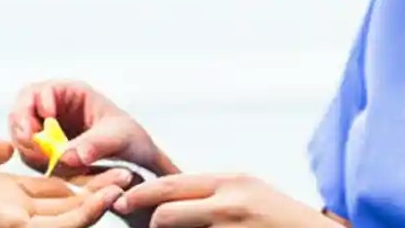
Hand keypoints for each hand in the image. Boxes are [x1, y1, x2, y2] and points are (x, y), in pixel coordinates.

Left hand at [0, 121, 132, 227]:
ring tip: (124, 185)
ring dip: (96, 204)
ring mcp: (4, 222)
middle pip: (61, 208)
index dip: (73, 182)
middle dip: (94, 195)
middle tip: (127, 178)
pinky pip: (55, 225)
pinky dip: (83, 214)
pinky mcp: (5, 227)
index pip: (43, 194)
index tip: (101, 168)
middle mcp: (2, 211)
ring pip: (64, 221)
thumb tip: (6, 146)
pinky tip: (104, 196)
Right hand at [9, 80, 175, 176]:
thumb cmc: (130, 137)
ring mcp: (46, 129)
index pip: (40, 90)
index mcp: (72, 93)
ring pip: (21, 133)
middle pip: (21, 110)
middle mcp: (54, 107)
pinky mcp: (44, 149)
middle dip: (23, 127)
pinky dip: (34, 160)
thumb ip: (95, 144)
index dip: (37, 103)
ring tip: (46, 160)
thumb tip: (67, 156)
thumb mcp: (119, 137)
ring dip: (27, 146)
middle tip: (33, 144)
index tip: (47, 118)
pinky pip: (29, 152)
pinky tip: (52, 168)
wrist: (136, 158)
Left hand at [113, 173, 330, 226]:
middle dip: (143, 220)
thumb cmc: (283, 221)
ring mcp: (232, 226)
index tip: (121, 201)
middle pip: (165, 211)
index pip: (171, 184)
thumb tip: (171, 201)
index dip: (141, 194)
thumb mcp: (251, 194)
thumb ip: (215, 193)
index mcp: (230, 181)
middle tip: (127, 218)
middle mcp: (229, 201)